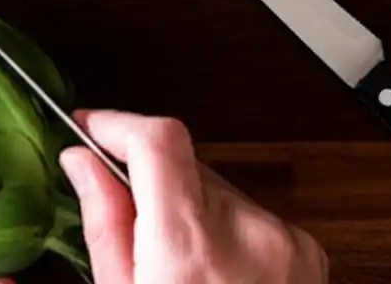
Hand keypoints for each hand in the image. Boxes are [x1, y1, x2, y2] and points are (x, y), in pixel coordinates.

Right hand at [60, 111, 327, 283]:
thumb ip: (105, 225)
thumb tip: (82, 164)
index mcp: (192, 250)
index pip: (158, 138)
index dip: (117, 122)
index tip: (91, 126)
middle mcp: (249, 236)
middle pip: (185, 163)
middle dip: (148, 178)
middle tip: (123, 216)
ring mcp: (287, 243)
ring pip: (217, 188)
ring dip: (187, 208)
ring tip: (175, 266)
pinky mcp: (308, 252)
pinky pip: (251, 215)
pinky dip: (223, 231)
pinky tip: (211, 276)